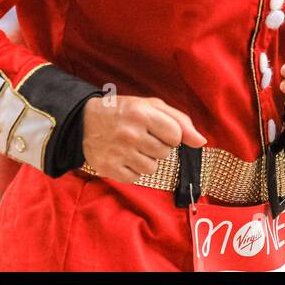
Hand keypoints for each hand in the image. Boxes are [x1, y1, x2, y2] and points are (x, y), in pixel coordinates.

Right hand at [82, 95, 204, 181]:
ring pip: (152, 168)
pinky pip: (136, 178)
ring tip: (132, 148)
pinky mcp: (109, 168)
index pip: (176, 135)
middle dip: (158, 147)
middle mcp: (130, 133)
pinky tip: (123, 157)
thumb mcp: (151, 106)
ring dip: (146, 160)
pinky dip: (133, 170)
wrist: (83, 122)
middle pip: (165, 153)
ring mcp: (118, 152)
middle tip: (142, 137)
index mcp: (142, 113)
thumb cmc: (124, 112)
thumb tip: (201, 142)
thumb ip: (180, 121)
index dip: (171, 135)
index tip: (159, 130)